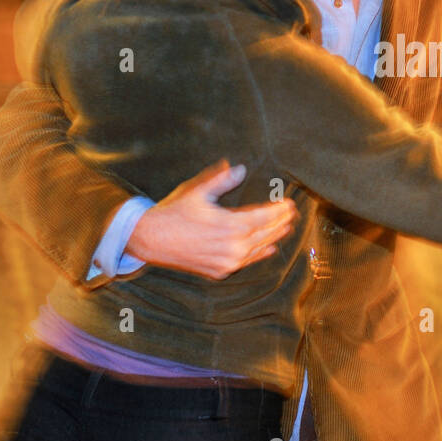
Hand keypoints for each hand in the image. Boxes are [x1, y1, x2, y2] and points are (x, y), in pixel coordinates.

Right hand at [126, 160, 297, 280]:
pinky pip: (245, 263)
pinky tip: (269, 248)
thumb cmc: (173, 213)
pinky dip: (259, 255)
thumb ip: (220, 180)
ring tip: (285, 227)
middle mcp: (231, 246)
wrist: (149, 239)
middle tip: (292, 214)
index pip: (263, 217)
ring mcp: (225, 262)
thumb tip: (240, 169)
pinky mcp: (218, 271)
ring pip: (257, 249)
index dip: (279, 211)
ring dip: (273, 237)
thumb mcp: (197, 191)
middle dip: (280, 222)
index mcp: (229, 224)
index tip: (289, 203)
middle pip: (265, 233)